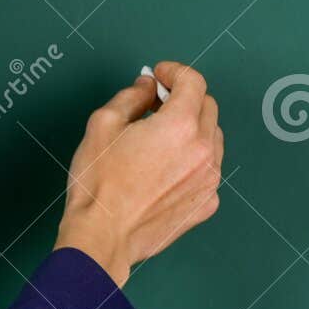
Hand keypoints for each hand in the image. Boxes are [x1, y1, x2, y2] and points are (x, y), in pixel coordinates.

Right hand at [53, 61, 223, 287]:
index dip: (176, 72)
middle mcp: (203, 150)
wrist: (102, 236)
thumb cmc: (97, 185)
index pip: (194, 82)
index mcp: (179, 126)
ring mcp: (209, 179)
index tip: (161, 75)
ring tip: (159, 143)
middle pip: (207, 108)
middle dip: (184, 99)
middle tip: (156, 106)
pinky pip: (207, 171)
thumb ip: (130, 97)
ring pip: (211, 139)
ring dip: (191, 131)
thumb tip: (146, 87)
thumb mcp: (101, 126)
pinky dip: (191, 163)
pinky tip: (163, 173)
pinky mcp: (207, 203)